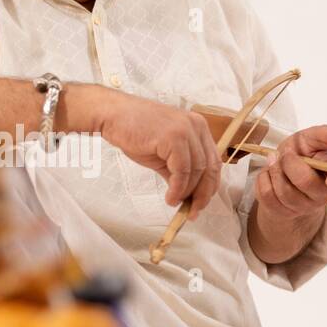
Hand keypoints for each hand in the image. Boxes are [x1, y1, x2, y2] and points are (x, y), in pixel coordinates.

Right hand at [81, 87, 222, 219]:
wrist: (113, 115)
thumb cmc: (135, 131)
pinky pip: (182, 170)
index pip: (213, 161)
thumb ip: (178, 170)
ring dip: (187, 192)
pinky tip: (170, 197)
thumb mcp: (162, 153)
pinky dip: (178, 188)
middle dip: (203, 194)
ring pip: (197, 171)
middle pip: (210, 167)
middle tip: (193, 211)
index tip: (200, 203)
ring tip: (175, 203)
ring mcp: (186, 130)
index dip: (209, 186)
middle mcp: (196, 126)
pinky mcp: (173, 137)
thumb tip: (186, 194)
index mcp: (198, 127)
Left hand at [255, 125, 326, 220]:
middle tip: (285, 152)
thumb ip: (320, 135)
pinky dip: (264, 178)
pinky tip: (269, 173)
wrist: (281, 170)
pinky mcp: (282, 211)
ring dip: (275, 170)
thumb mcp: (308, 140)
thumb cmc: (300, 153)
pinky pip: (267, 195)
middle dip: (290, 162)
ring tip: (276, 160)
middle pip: (306, 182)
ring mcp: (302, 207)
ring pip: (284, 191)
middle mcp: (322, 195)